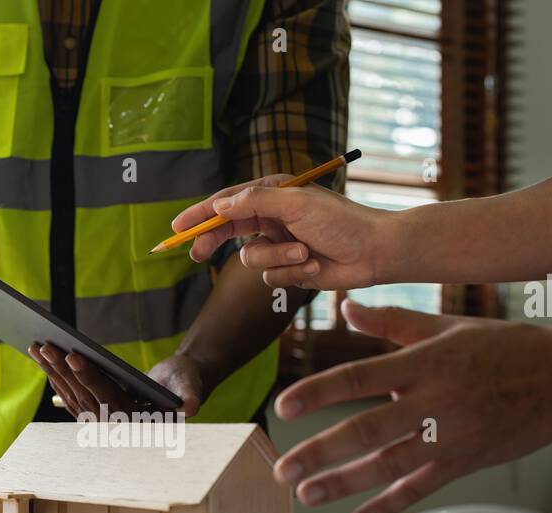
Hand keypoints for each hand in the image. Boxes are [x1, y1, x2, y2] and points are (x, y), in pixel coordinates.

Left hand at [26, 345, 203, 418]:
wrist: (180, 390)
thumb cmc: (186, 384)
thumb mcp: (191, 388)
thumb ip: (190, 397)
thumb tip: (191, 407)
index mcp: (136, 421)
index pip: (107, 398)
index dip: (89, 377)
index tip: (73, 356)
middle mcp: (115, 425)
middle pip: (83, 396)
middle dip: (62, 370)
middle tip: (45, 346)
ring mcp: (102, 420)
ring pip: (72, 395)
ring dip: (53, 372)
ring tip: (36, 347)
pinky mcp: (95, 412)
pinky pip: (70, 395)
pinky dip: (55, 376)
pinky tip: (43, 358)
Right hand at [171, 176, 397, 290]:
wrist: (373, 252)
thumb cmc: (340, 221)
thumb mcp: (295, 204)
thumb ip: (254, 203)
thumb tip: (219, 206)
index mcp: (272, 195)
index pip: (227, 203)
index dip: (201, 215)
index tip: (178, 227)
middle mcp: (272, 219)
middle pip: (229, 232)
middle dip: (215, 242)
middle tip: (196, 254)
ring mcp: (280, 245)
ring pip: (253, 260)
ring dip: (279, 259)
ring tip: (305, 252)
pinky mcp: (290, 269)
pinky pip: (272, 278)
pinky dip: (293, 272)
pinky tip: (314, 265)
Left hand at [273, 301, 551, 512]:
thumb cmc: (506, 347)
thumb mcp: (449, 326)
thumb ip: (392, 322)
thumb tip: (345, 306)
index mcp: (425, 362)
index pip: (359, 377)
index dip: (318, 393)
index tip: (284, 407)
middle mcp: (435, 401)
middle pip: (366, 430)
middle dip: (319, 452)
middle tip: (281, 468)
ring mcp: (451, 436)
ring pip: (388, 465)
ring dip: (343, 483)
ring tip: (305, 494)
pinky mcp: (466, 462)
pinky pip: (420, 489)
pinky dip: (387, 507)